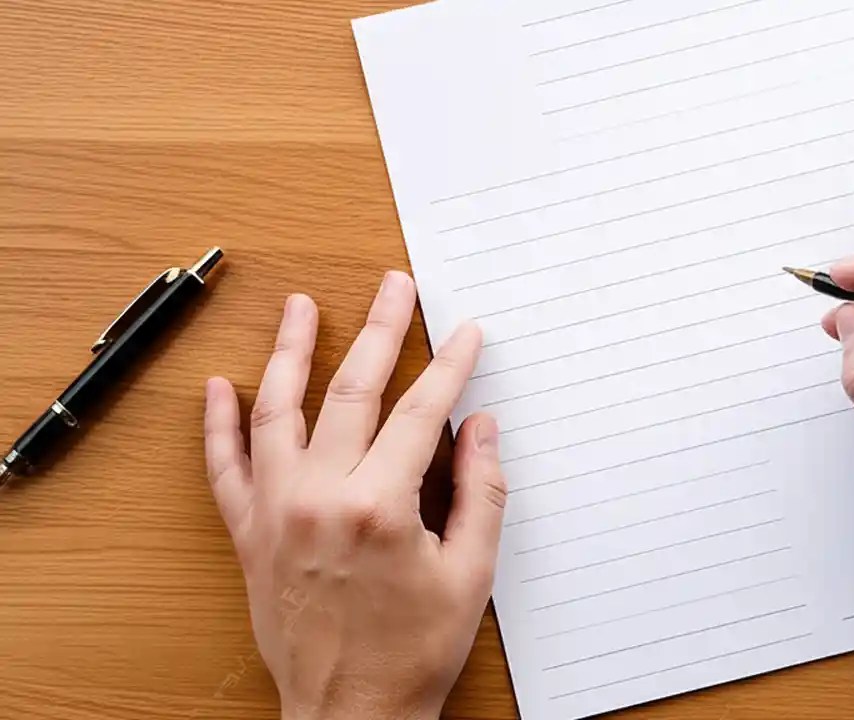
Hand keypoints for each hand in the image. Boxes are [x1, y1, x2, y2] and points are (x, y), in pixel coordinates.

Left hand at [202, 271, 505, 719]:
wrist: (350, 715)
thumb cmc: (413, 653)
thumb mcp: (470, 574)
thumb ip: (482, 492)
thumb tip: (482, 427)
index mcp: (379, 507)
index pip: (422, 413)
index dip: (451, 367)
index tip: (468, 334)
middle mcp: (318, 498)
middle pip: (352, 392)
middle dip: (380, 331)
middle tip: (395, 287)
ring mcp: (276, 514)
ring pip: (278, 413)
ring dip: (291, 353)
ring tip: (302, 307)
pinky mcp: (250, 537)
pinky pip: (225, 470)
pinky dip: (218, 426)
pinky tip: (220, 387)